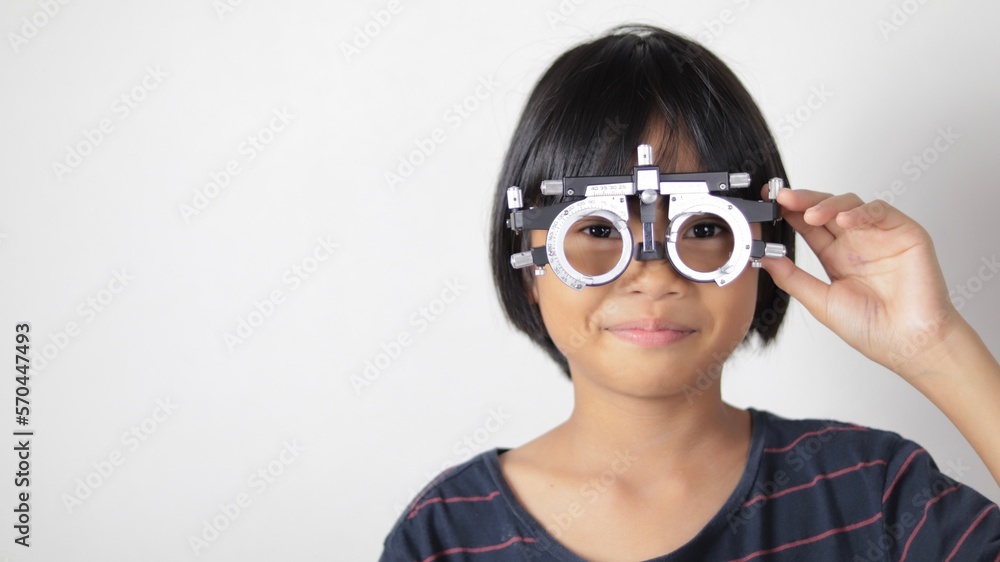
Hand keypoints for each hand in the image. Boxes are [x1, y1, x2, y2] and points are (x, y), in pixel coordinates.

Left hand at [759, 187, 963, 380]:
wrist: (909, 343)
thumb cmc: (872, 329)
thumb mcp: (820, 302)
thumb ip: (792, 278)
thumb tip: (764, 258)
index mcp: (836, 258)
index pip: (809, 226)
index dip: (789, 212)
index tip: (768, 203)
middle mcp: (856, 243)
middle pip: (826, 209)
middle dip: (803, 201)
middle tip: (783, 198)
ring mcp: (879, 236)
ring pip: (850, 204)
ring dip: (827, 204)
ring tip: (810, 215)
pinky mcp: (904, 233)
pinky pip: (881, 212)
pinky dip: (862, 212)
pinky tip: (844, 220)